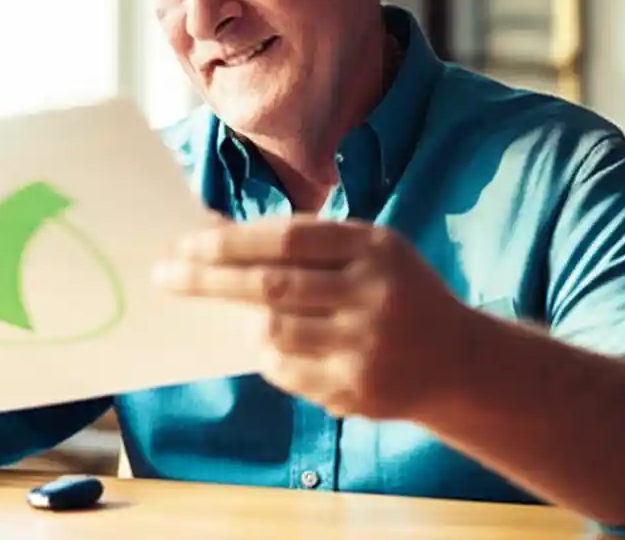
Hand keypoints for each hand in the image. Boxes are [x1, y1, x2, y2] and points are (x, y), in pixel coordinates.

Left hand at [153, 216, 466, 419]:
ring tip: (238, 317)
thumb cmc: (394, 291)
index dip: (230, 241)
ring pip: (273, 334)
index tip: (184, 243)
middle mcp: (374, 295)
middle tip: (164, 275)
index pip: (287, 239)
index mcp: (374, 248)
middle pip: (271, 286)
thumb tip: (212, 233)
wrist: (459, 361)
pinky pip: (286, 373)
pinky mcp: (357, 391)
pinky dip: (269, 357)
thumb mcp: (367, 251)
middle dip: (208, 280)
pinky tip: (280, 348)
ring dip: (243, 322)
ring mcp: (366, 348)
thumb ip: (303, 243)